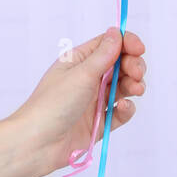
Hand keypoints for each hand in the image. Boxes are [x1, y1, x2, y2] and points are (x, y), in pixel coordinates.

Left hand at [11, 28, 146, 176]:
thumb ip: (104, 55)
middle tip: (137, 73)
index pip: (109, 45)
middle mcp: (87, 79)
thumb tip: (116, 32)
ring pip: (122, 88)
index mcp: (79, 61)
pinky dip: (126, 109)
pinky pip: (119, 113)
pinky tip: (124, 107)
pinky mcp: (98, 123)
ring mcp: (93, 102)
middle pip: (120, 65)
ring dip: (133, 85)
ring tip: (136, 90)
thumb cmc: (52, 104)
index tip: (139, 49)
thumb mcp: (81, 74)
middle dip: (133, 66)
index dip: (126, 44)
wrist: (36, 144)